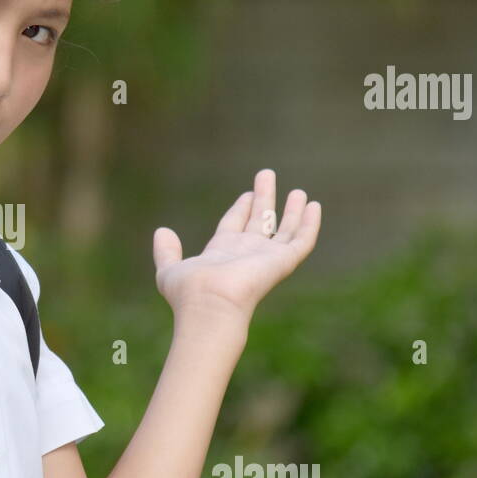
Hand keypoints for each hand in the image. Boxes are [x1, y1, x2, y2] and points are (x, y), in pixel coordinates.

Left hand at [153, 168, 321, 322]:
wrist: (210, 303)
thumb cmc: (188, 292)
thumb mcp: (169, 269)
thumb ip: (166, 251)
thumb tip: (162, 231)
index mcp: (222, 252)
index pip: (234, 225)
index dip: (241, 208)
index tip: (247, 192)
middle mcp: (246, 254)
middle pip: (259, 221)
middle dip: (263, 198)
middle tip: (267, 174)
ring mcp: (266, 258)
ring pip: (285, 230)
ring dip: (292, 211)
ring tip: (299, 191)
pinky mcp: (282, 261)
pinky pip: (301, 240)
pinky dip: (309, 224)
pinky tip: (314, 206)